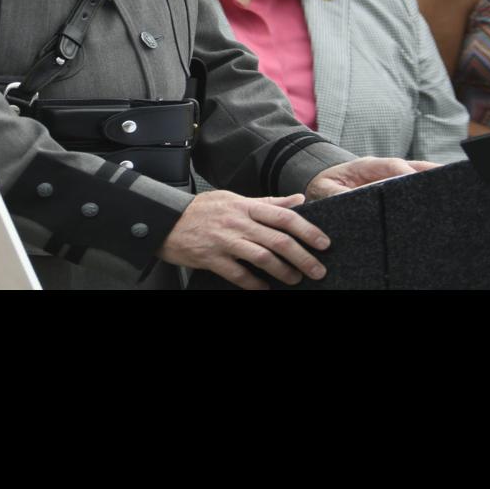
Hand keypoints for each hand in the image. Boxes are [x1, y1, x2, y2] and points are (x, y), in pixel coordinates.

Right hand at [158, 190, 330, 289]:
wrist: (165, 220)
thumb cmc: (203, 210)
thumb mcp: (234, 199)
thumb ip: (267, 203)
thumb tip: (297, 200)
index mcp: (246, 206)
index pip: (284, 216)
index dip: (308, 230)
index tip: (324, 243)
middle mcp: (238, 222)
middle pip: (279, 240)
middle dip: (303, 257)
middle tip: (318, 270)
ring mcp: (225, 241)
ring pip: (262, 258)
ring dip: (283, 271)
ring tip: (295, 279)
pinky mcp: (211, 258)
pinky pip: (238, 274)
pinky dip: (254, 284)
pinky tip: (265, 289)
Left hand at [305, 157, 437, 199]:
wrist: (324, 179)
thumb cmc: (325, 184)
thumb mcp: (326, 189)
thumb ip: (337, 193)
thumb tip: (352, 197)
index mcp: (366, 165)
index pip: (390, 165)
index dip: (404, 171)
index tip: (415, 179)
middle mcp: (382, 167)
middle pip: (410, 166)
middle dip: (428, 171)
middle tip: (446, 176)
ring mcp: (390, 174)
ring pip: (416, 171)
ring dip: (433, 175)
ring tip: (453, 181)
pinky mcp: (394, 182)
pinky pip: (414, 180)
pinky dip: (427, 183)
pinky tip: (444, 191)